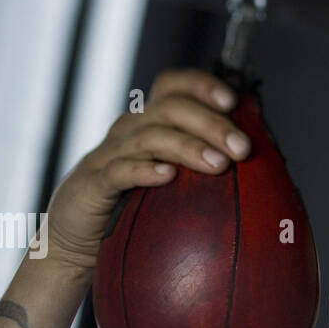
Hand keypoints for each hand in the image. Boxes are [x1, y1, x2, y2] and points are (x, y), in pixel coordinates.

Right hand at [41, 68, 253, 268]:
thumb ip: (199, 166)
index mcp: (147, 124)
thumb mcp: (169, 183)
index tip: (233, 101)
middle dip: (210, 124)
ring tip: (220, 164)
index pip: (172, 87)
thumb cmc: (131, 209)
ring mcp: (107, 156)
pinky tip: (168, 176)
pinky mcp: (92, 185)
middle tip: (242, 148)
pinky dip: (144, 171)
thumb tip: (252, 165)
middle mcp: (127, 132)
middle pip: (169, 110)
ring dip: (188, 148)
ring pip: (150, 138)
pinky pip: (118, 171)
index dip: (201, 86)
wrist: (76, 241)